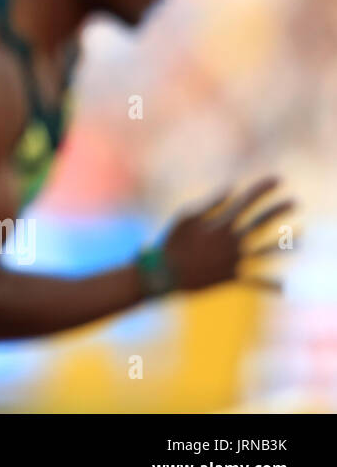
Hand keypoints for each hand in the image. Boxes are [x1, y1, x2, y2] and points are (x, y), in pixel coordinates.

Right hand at [162, 176, 293, 292]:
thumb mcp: (186, 217)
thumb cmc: (171, 242)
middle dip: (278, 212)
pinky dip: (269, 285)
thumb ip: (211, 203)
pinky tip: (283, 288)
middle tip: (295, 203)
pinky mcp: (232, 278)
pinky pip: (255, 282)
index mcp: (221, 224)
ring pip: (266, 252)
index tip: (277, 179)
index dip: (263, 189)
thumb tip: (231, 188)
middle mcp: (233, 242)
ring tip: (301, 241)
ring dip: (284, 246)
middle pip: (261, 223)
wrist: (165, 275)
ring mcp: (235, 261)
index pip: (247, 202)